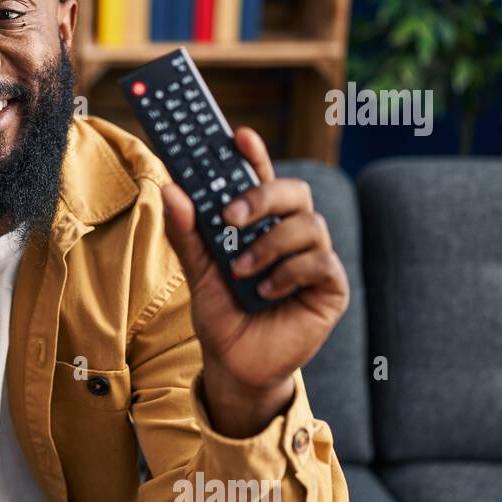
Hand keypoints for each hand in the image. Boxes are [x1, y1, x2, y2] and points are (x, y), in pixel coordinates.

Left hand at [160, 127, 348, 434]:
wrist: (235, 364)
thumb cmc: (221, 314)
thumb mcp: (196, 272)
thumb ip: (186, 232)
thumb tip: (171, 187)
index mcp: (260, 223)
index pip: (261, 178)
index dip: (254, 154)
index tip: (238, 136)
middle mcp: (291, 233)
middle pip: (294, 191)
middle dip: (261, 196)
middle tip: (229, 217)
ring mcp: (314, 257)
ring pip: (309, 224)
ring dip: (268, 245)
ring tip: (240, 271)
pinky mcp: (330, 286)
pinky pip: (319, 261)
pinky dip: (287, 272)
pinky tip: (265, 291)